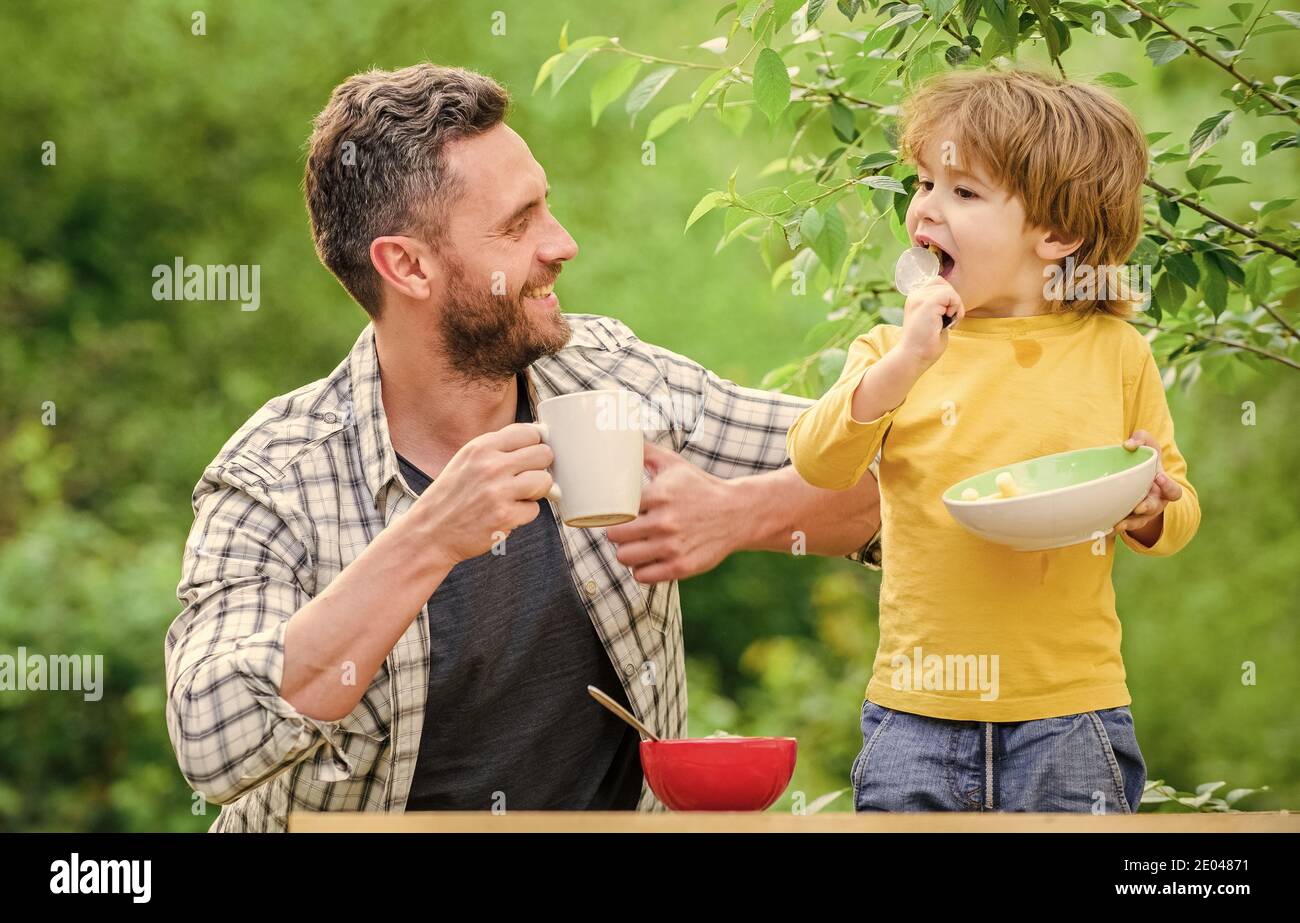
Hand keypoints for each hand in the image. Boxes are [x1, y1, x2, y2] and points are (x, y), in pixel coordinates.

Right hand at [416, 422, 554, 565]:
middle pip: (544, 454)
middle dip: (539, 468)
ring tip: (516, 497)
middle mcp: (491, 465)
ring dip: (536, 491)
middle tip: (526, 479)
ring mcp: (499, 491)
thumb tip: (538, 441)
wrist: (429, 532)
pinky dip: (523, 514)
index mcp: (481, 447)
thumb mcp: (467, 461)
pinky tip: (505, 514)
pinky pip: (534, 509)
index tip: (530, 457)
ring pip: (545, 481)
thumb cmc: (451, 497)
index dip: (535, 446)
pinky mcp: (505, 516)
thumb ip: (498, 450)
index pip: (530, 432)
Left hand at [604, 441, 737, 583]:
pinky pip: (642, 576)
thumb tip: (620, 434)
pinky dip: (641, 569)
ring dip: (627, 552)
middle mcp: (665, 522)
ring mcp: (673, 546)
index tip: (612, 513)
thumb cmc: (699, 487)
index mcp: (659, 495)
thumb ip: (645, 451)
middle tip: (624, 529)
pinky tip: (648, 559)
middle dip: (617, 533)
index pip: (615, 510)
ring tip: (634, 545)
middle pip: (615, 536)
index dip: (610, 512)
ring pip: (625, 558)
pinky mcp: (681, 567)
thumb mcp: (674, 464)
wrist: (738, 513)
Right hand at [899, 275, 964, 367]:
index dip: (948, 297)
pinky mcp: (927, 303)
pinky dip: (956, 307)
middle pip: (944, 284)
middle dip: (953, 301)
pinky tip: (949, 321)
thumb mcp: (934, 320)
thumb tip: (954, 300)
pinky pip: (950, 295)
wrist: (914, 356)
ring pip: (948, 289)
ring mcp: (920, 298)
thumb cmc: (925, 344)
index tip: (946, 315)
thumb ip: (940, 307)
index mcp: (915, 299)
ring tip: (950, 322)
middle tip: (951, 319)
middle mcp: (915, 296)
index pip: (937, 283)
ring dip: (956, 306)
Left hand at [1115, 430, 1181, 535]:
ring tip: (1119, 525)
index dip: (1169, 486)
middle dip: (1147, 508)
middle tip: (1139, 507)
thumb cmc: (1144, 457)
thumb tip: (1128, 445)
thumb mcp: (1147, 445)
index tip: (1158, 478)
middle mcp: (1155, 501)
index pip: (1173, 491)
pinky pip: (1124, 525)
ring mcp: (1142, 511)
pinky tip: (1104, 528)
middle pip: (1155, 508)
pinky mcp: (1128, 516)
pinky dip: (1115, 526)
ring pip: (1139, 521)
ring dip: (1130, 523)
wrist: (1135, 472)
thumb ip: (1141, 439)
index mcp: (1164, 486)